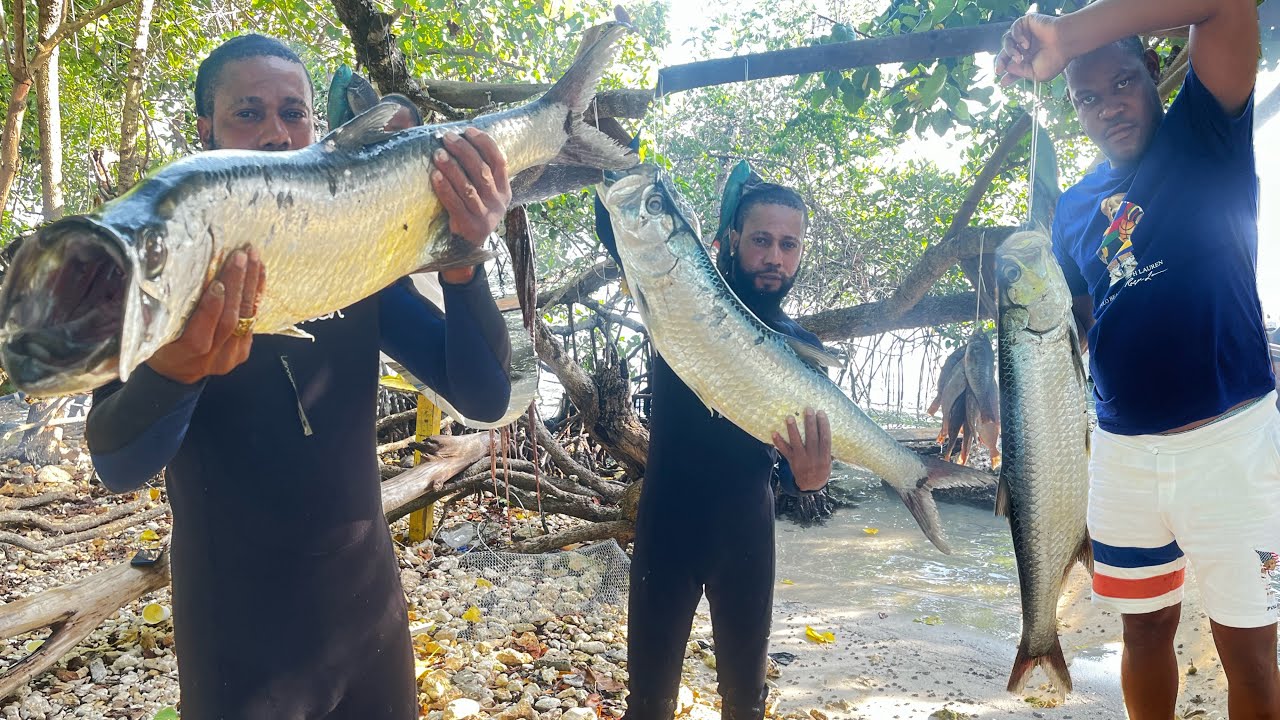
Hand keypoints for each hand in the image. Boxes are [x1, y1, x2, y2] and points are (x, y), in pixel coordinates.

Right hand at [146, 247, 264, 384]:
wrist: (177, 374)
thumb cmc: (159, 347)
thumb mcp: (152, 333)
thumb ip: (157, 314)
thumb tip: (155, 278)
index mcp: (185, 354)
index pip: (201, 334)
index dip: (211, 308)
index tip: (217, 283)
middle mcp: (212, 357)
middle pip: (229, 320)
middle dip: (237, 286)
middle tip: (242, 257)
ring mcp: (231, 355)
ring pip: (246, 318)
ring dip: (251, 285)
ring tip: (255, 257)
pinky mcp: (243, 351)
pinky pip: (254, 320)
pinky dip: (256, 294)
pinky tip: (259, 273)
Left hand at [431, 127, 511, 283]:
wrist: (468, 249)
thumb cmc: (472, 212)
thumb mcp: (484, 195)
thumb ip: (478, 173)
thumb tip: (459, 140)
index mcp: (504, 191)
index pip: (499, 161)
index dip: (485, 143)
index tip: (468, 130)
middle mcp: (498, 203)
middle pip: (482, 171)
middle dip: (464, 151)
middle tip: (447, 137)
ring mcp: (485, 216)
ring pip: (469, 187)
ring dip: (452, 167)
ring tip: (438, 153)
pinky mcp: (469, 226)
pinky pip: (455, 204)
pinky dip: (445, 188)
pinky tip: (434, 175)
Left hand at [772, 408, 831, 492]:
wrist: (811, 485)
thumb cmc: (822, 467)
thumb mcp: (829, 460)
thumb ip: (827, 447)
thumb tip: (826, 427)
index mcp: (825, 457)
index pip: (825, 439)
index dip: (824, 425)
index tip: (821, 413)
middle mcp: (813, 458)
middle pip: (812, 438)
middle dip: (810, 423)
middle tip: (808, 409)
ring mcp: (802, 460)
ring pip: (797, 443)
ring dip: (793, 430)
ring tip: (790, 417)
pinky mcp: (792, 462)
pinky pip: (785, 451)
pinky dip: (778, 442)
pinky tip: (774, 432)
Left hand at [995, 13, 1068, 86]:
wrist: (1065, 42)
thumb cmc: (1055, 59)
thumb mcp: (1036, 74)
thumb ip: (1019, 73)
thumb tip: (1006, 69)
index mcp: (1028, 57)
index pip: (1012, 65)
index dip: (1007, 73)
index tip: (1002, 82)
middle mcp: (1025, 45)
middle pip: (1005, 53)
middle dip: (1001, 62)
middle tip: (999, 70)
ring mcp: (1025, 33)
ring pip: (1007, 41)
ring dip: (1010, 51)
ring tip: (1019, 57)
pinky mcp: (1026, 22)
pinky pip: (1014, 29)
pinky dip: (1017, 37)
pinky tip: (1026, 44)